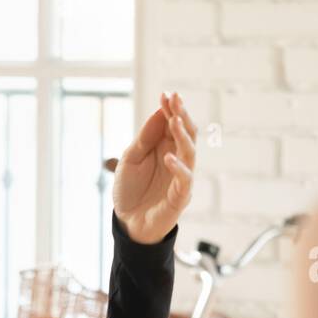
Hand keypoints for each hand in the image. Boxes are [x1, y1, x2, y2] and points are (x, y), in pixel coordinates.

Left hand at [113, 91, 197, 243]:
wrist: (127, 223)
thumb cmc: (130, 190)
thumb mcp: (130, 159)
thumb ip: (144, 138)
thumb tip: (158, 114)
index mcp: (165, 148)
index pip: (173, 124)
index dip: (171, 109)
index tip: (166, 94)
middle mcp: (177, 159)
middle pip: (187, 133)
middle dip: (181, 115)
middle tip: (175, 99)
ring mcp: (180, 178)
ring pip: (190, 152)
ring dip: (183, 135)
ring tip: (174, 121)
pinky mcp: (180, 197)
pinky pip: (184, 180)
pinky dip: (178, 168)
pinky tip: (168, 158)